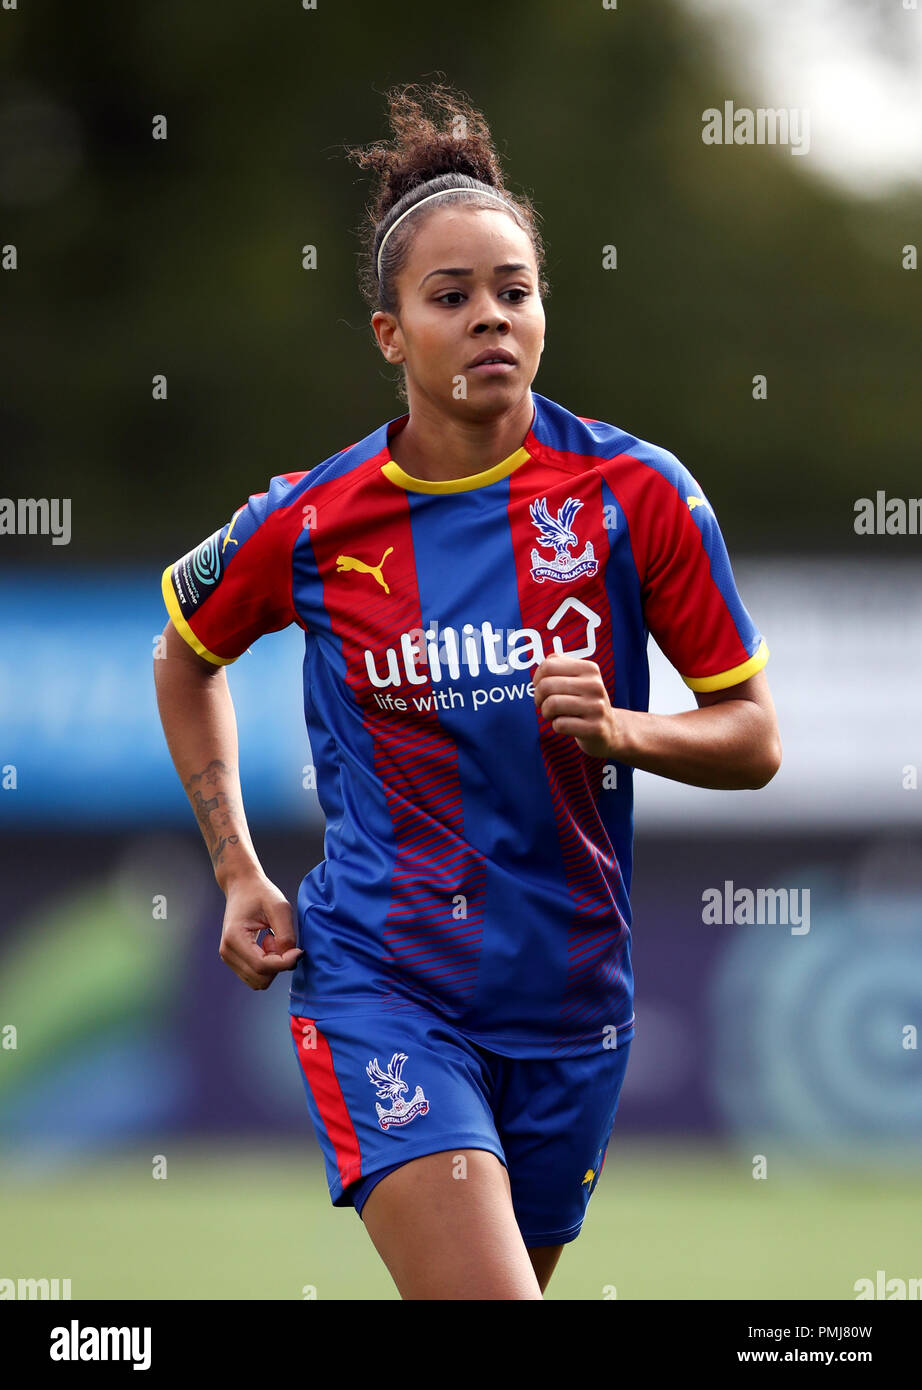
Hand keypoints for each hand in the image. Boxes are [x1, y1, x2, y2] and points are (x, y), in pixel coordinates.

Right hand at [218, 870, 302, 989]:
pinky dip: (267, 965)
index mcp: (234, 938)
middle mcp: (227, 952)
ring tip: (272, 940)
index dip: (285, 963)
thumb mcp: (280, 908)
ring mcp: (228, 957)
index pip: (262, 966)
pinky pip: (256, 974)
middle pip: (261, 978)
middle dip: (278, 964)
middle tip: (280, 940)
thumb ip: (286, 935)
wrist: (242, 886)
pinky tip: (266, 944)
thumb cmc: (261, 894)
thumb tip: (292, 959)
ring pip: (259, 980)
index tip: (299, 950)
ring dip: (272, 965)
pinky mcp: (234, 960)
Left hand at [532, 654, 625, 758]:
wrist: (610, 728)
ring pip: (552, 704)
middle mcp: (595, 685)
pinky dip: (556, 726)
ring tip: (553, 715)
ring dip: (546, 712)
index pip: (548, 666)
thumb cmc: (585, 701)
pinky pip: (560, 724)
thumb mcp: (578, 678)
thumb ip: (559, 666)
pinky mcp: (595, 728)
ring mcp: (596, 707)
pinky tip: (566, 725)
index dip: (537, 678)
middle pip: (546, 685)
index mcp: (589, 669)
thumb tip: (541, 667)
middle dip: (538, 697)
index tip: (541, 687)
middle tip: (544, 704)